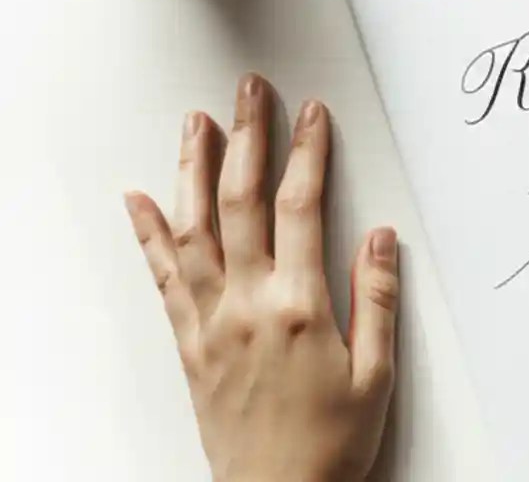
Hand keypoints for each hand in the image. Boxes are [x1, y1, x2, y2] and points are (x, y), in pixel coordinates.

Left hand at [124, 74, 398, 481]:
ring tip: (196, 123)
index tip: (310, 113)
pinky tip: (140, 200)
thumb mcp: (377, 375)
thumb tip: (381, 235)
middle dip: (247, 138)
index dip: (306, 153)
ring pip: (194, 229)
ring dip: (193, 169)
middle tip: (250, 91)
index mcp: (300, 308)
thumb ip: (378, 299)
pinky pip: (163, 278)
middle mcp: (248, 305)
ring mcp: (211, 322)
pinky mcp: (190, 343)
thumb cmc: (331, 444)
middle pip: (241, 203)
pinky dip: (149, 234)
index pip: (300, 209)